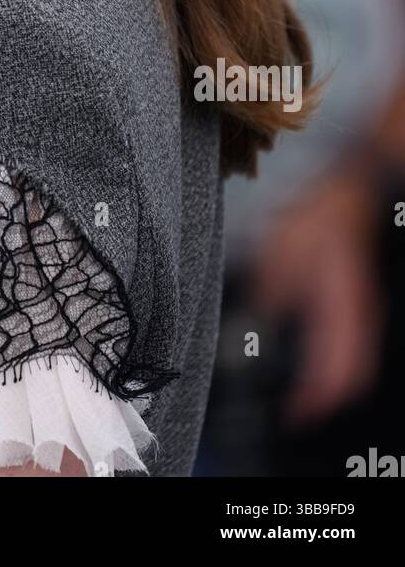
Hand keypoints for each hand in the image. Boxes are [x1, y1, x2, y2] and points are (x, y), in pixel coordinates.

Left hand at [249, 166, 386, 426]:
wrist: (344, 199)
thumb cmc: (314, 224)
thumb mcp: (277, 259)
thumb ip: (267, 297)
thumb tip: (251, 325)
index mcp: (339, 311)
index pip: (335, 371)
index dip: (315, 400)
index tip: (294, 415)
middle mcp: (357, 319)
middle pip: (352, 378)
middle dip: (327, 402)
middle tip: (298, 413)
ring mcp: (363, 314)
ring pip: (357, 365)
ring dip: (333, 387)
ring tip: (304, 397)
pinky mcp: (360, 307)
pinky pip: (355, 348)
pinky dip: (338, 366)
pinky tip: (317, 367)